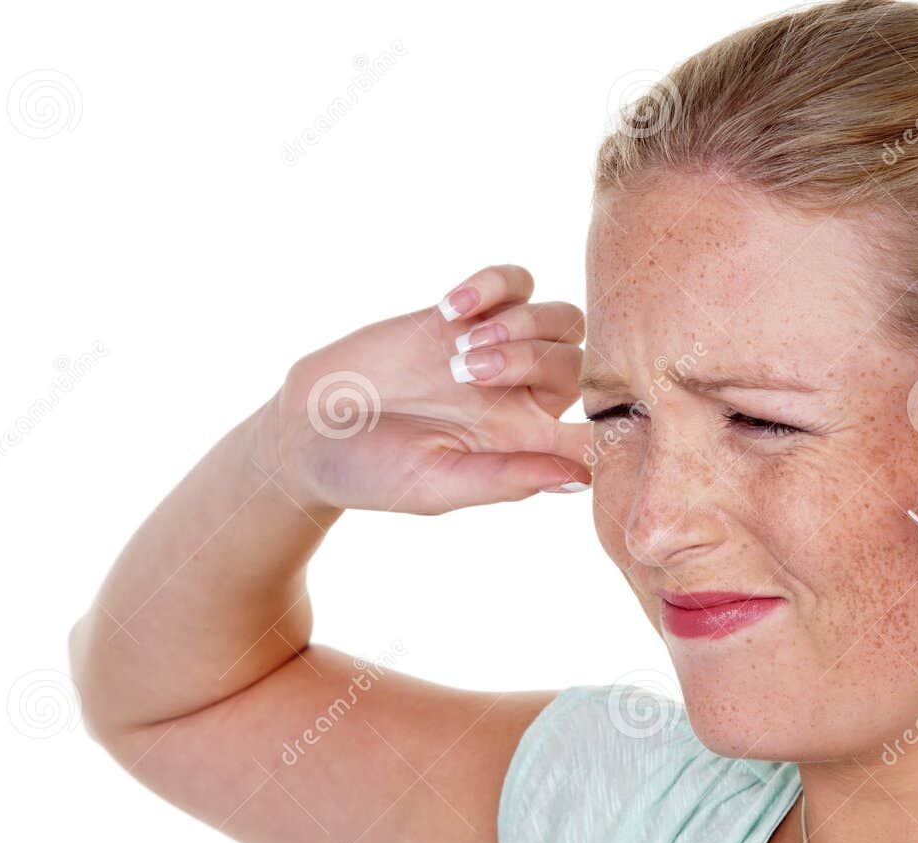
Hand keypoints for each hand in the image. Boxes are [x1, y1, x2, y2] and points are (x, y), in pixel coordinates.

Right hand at [262, 263, 594, 514]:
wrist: (308, 429)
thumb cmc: (374, 473)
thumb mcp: (438, 485)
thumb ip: (506, 480)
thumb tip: (580, 480)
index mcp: (528, 444)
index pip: (594, 430)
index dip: (609, 419)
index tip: (590, 412)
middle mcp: (522, 396)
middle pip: (580, 360)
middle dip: (532, 360)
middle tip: (468, 373)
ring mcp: (495, 349)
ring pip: (558, 317)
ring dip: (519, 324)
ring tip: (460, 346)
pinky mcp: (463, 313)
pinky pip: (513, 281)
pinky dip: (492, 284)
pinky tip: (450, 308)